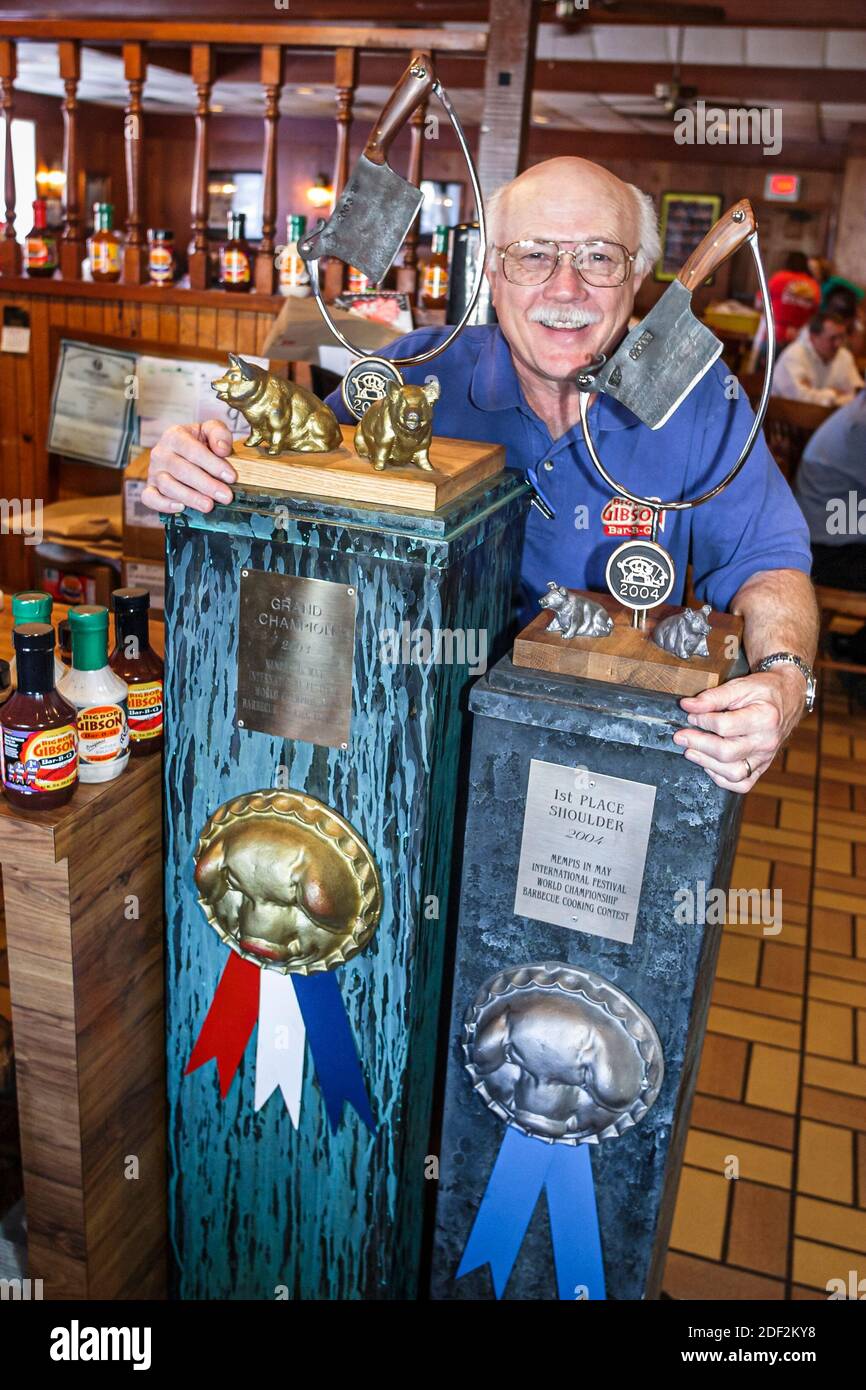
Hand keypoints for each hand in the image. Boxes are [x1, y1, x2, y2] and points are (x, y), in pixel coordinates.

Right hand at [141, 420, 236, 513]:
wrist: (182, 452)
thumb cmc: (199, 442)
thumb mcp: (211, 430)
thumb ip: (219, 434)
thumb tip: (222, 449)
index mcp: (174, 436)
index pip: (193, 450)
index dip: (213, 465)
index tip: (231, 477)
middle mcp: (161, 453)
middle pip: (182, 470)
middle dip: (206, 485)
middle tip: (225, 496)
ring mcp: (154, 472)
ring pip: (168, 486)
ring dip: (190, 497)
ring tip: (209, 506)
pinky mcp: (150, 488)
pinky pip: (150, 498)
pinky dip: (163, 505)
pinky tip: (181, 508)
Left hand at [674, 666, 806, 792]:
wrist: (788, 698)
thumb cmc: (764, 691)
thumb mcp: (741, 686)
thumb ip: (713, 697)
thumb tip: (687, 706)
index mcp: (765, 718)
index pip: (724, 726)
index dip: (702, 720)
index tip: (691, 714)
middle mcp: (767, 742)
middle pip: (727, 753)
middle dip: (698, 744)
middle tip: (680, 736)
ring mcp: (766, 757)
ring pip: (734, 773)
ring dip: (707, 764)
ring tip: (691, 751)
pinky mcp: (762, 766)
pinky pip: (743, 784)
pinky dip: (723, 779)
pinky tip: (710, 766)